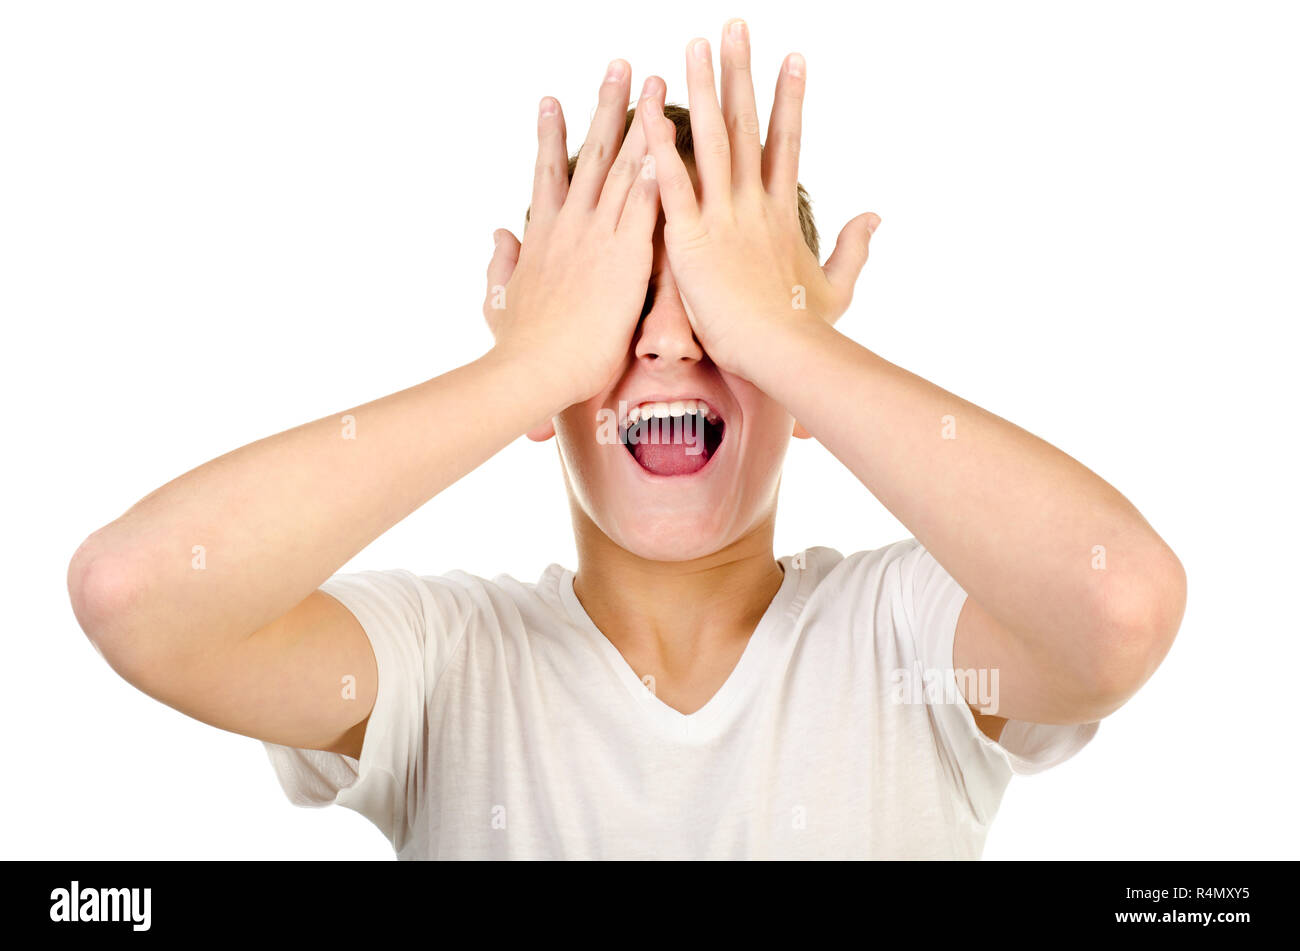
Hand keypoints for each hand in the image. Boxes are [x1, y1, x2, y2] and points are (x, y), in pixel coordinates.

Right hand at [483, 65, 663, 409]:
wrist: (535, 371)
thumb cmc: (518, 349)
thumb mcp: (497, 301)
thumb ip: (501, 264)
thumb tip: (499, 234)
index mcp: (541, 237)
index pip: (548, 173)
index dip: (550, 135)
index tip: (552, 100)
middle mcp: (570, 226)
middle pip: (592, 153)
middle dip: (607, 107)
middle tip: (619, 68)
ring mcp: (598, 237)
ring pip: (624, 167)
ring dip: (641, 121)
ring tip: (653, 82)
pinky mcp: (626, 257)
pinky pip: (647, 204)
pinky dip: (659, 169)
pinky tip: (671, 137)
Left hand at [639, 21, 879, 379]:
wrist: (782, 353)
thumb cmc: (806, 330)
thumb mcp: (839, 285)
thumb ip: (855, 247)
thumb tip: (875, 216)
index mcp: (781, 213)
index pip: (786, 141)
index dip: (789, 98)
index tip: (792, 58)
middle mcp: (752, 204)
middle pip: (747, 124)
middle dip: (741, 72)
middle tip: (734, 27)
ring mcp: (722, 217)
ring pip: (712, 140)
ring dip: (702, 89)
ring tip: (694, 44)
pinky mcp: (690, 238)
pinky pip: (672, 182)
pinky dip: (659, 146)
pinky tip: (649, 110)